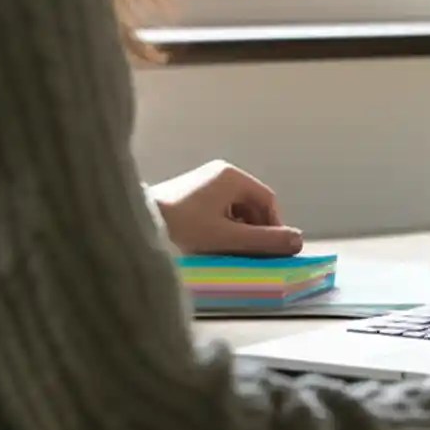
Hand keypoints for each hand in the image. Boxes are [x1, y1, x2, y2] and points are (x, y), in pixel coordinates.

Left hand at [149, 160, 302, 255]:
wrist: (131, 223)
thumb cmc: (181, 229)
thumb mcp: (227, 239)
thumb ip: (264, 241)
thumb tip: (299, 241)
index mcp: (232, 177)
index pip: (268, 201)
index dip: (274, 227)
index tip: (271, 251)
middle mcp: (219, 173)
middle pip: (251, 204)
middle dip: (254, 230)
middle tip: (249, 255)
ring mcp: (203, 181)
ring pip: (234, 209)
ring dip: (237, 231)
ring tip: (227, 252)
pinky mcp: (188, 193)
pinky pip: (217, 210)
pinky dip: (221, 227)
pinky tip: (210, 244)